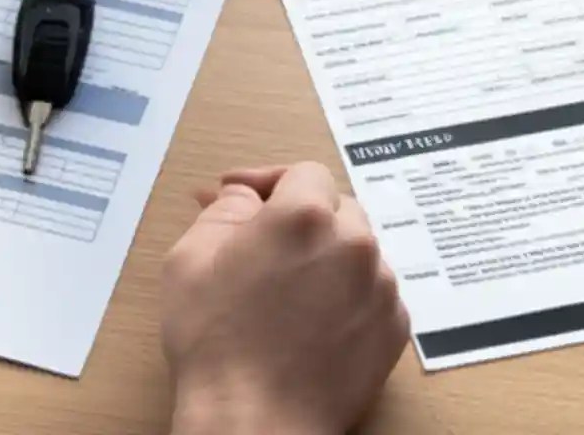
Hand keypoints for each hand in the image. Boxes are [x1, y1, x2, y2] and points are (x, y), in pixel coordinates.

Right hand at [162, 162, 409, 434]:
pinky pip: (373, 291)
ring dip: (326, 254)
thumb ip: (224, 209)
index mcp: (304, 216)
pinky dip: (346, 292)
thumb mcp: (190, 255)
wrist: (255, 419)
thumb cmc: (214, 339)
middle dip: (300, 215)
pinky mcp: (394, 328)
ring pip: (358, 249)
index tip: (241, 195)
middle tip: (260, 239)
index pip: (302, 172)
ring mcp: (381, 288)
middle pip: (336, 206)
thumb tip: (245, 197)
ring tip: (287, 282)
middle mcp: (354, 244)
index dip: (268, 180)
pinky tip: (311, 315)